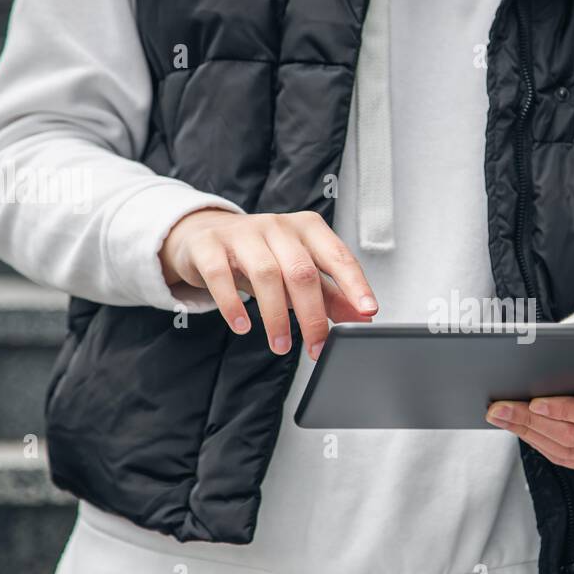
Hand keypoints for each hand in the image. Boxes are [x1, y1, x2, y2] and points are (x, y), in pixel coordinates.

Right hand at [159, 208, 376, 358]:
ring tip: (281, 345)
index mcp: (307, 229)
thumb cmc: (262, 255)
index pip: (337, 256)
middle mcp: (277, 226)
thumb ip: (331, 293)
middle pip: (302, 271)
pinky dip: (232, 304)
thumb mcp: (299, 271)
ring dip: (275, 317)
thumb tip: (363, 317)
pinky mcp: (209, 245)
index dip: (354, 284)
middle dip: (312, 315)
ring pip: (266, 274)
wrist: (205, 237)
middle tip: (316, 347)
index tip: (368, 310)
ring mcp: (242, 233)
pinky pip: (221, 275)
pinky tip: (242, 327)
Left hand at [485, 357, 573, 470]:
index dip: (565, 410)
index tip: (533, 402)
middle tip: (500, 409)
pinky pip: (570, 460)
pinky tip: (519, 429)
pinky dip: (541, 444)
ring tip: (502, 418)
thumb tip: (537, 369)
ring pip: (570, 452)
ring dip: (530, 435)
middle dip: (534, 423)